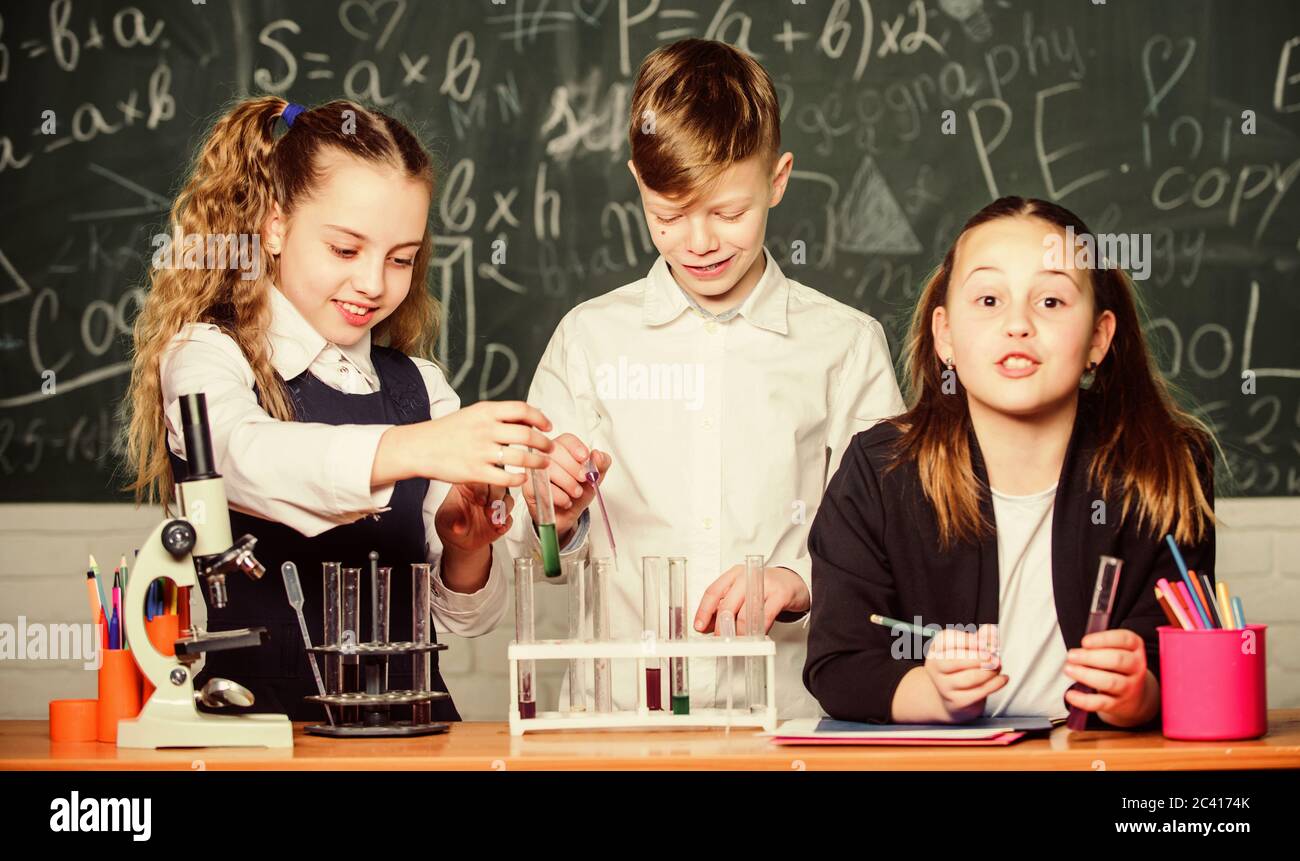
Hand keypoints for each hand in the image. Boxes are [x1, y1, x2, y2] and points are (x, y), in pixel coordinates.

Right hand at [377, 401, 552, 487]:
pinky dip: (520, 479)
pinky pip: (507, 478)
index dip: (540, 418)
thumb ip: (497, 415)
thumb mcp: (472, 413)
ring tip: (543, 464)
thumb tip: (526, 417)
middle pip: (527, 434)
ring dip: (538, 462)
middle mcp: (485, 429)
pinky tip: (523, 478)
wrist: (419, 447)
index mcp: (485, 411)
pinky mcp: (475, 472)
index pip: (522, 409)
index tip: (548, 426)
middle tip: (550, 448)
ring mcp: (480, 451)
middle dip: (545, 443)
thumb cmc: (446, 431)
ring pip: (521, 457)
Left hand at [435, 482, 514, 552]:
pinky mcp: (502, 518)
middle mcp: (484, 493)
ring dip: (504, 509)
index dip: (482, 489)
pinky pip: (510, 517)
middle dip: (496, 498)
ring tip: (494, 521)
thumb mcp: (445, 520)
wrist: (458, 540)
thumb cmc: (450, 523)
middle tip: (490, 511)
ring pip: (507, 499)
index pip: (479, 480)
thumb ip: (452, 520)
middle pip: (497, 486)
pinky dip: (506, 523)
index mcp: (468, 486)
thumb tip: (458, 526)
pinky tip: (499, 528)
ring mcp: (494, 504)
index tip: (479, 501)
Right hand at [520, 432, 611, 541]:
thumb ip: (601, 464)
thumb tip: (597, 454)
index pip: (566, 439)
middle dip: (574, 467)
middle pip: (556, 451)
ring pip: (549, 467)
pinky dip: (559, 496)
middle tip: (584, 479)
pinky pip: (542, 486)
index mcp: (562, 449)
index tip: (585, 458)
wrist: (566, 515)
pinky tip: (566, 501)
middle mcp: (545, 456)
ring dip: (568, 482)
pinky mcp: (528, 486)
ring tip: (576, 493)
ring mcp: (534, 470)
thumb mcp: (594, 478)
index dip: (576, 447)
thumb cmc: (576, 492)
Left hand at [693, 566, 809, 635]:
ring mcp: (764, 583)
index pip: (713, 591)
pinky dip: (758, 630)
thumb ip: (725, 608)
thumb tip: (708, 626)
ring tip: (738, 642)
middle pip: (727, 604)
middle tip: (720, 640)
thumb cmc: (764, 588)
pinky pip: (765, 617)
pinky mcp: (780, 594)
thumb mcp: (741, 594)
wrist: (792, 582)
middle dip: (721, 627)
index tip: (699, 626)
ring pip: (745, 613)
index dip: (704, 610)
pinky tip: (756, 635)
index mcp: (734, 574)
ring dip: (739, 632)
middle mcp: (747, 576)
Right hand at [923, 626, 1006, 721]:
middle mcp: (936, 667)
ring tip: (998, 667)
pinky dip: (994, 685)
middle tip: (995, 658)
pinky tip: (1002, 679)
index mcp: (937, 649)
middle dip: (981, 658)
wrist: (950, 694)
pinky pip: (978, 693)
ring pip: (970, 678)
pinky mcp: (956, 701)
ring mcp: (944, 686)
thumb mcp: (966, 649)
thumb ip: (979, 638)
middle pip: (957, 661)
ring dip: (989, 672)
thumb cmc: (960, 666)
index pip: (950, 641)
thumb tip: (989, 630)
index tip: (986, 643)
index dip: (970, 641)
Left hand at [1063, 629, 1157, 726]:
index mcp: (1135, 647)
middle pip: (1117, 660)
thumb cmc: (1117, 667)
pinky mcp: (1118, 704)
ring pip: (1110, 682)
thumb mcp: (1116, 649)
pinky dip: (1083, 700)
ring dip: (1086, 675)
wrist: (1133, 696)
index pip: (1124, 639)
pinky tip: (1070, 694)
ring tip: (1068, 669)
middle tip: (1071, 656)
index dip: (1103, 639)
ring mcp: (1129, 687)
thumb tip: (1078, 650)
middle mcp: (1136, 667)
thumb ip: (1100, 645)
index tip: (1084, 642)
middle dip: (1091, 657)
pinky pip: (1101, 703)